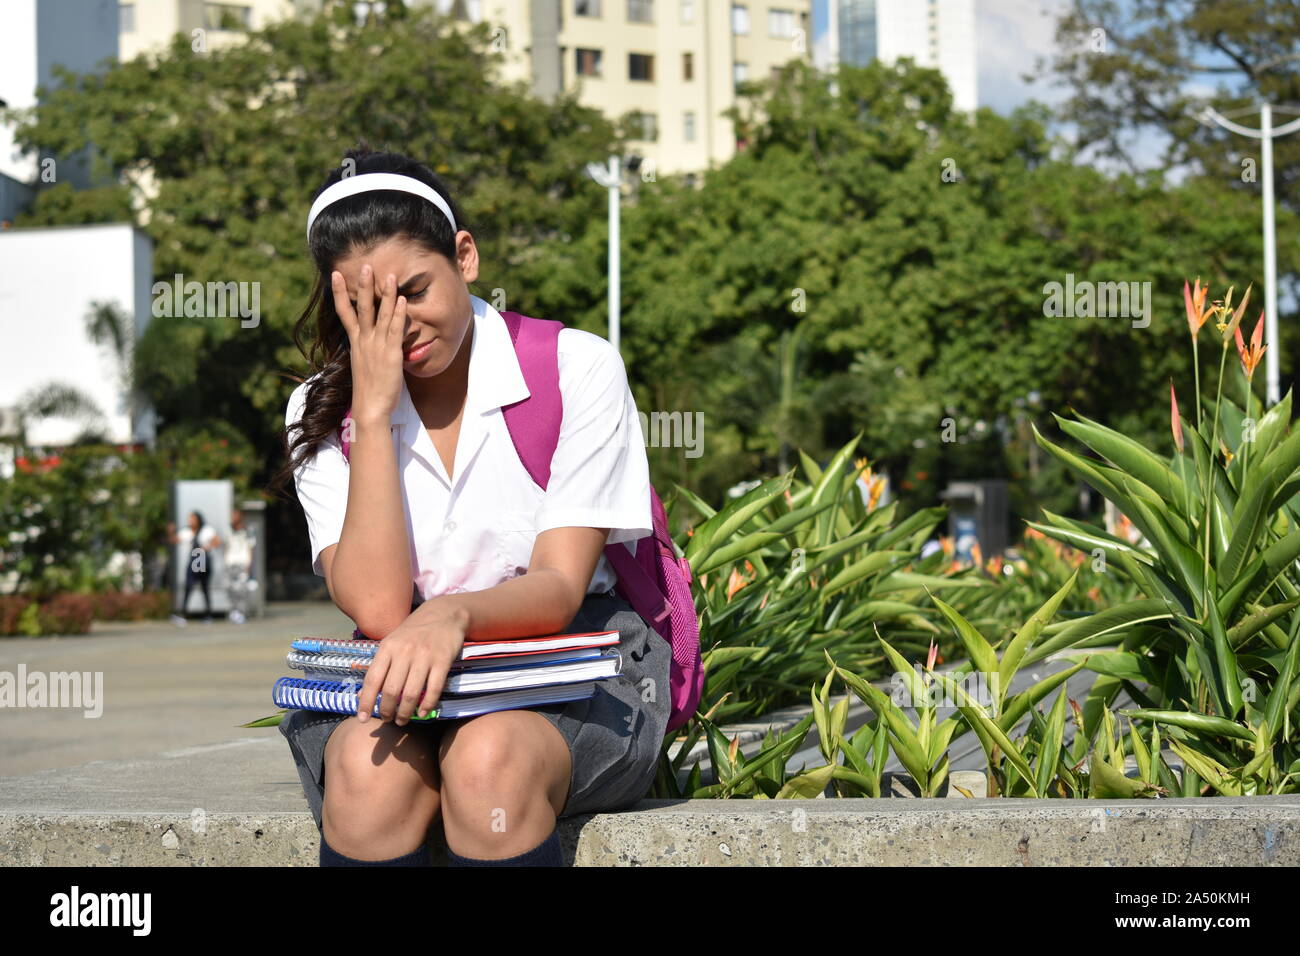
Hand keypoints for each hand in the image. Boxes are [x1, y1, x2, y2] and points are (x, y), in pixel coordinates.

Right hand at [332, 264, 407, 425]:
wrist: (370, 408)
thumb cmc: (369, 390)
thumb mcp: (366, 365)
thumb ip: (369, 350)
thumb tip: (373, 342)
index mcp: (356, 343)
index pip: (344, 312)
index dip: (339, 292)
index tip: (335, 274)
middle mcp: (363, 341)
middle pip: (361, 307)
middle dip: (362, 285)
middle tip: (364, 265)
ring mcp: (376, 346)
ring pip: (379, 314)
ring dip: (383, 293)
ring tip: (387, 274)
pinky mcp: (390, 354)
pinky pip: (394, 329)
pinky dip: (397, 313)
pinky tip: (401, 299)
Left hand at [355, 603, 468, 725]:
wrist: (444, 613)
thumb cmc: (414, 631)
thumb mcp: (392, 642)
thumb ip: (380, 666)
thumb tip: (364, 694)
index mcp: (388, 647)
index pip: (372, 679)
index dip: (365, 701)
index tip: (362, 719)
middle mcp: (404, 652)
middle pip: (390, 690)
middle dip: (387, 710)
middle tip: (388, 720)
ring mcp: (424, 656)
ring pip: (410, 693)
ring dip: (405, 712)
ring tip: (402, 720)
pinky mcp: (443, 660)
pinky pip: (433, 688)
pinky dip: (427, 704)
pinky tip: (423, 712)